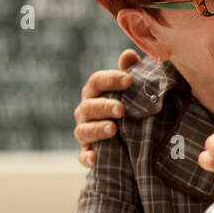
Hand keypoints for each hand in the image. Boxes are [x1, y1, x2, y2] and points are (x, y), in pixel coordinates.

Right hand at [74, 48, 139, 167]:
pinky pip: (82, 156)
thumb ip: (129, 72)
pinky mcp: (87, 153)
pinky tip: (95, 158)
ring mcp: (84, 132)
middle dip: (105, 106)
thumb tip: (129, 54)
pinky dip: (86, 157)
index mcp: (95, 93)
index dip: (111, 80)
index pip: (97, 81)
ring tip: (114, 129)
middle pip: (89, 106)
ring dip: (97, 129)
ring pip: (84, 130)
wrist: (127, 138)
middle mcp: (86, 111)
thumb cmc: (127, 106)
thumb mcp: (130, 90)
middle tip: (122, 109)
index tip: (129, 80)